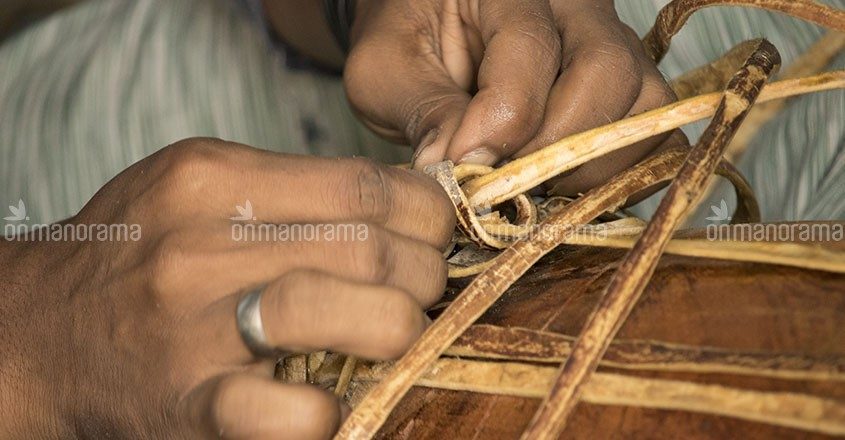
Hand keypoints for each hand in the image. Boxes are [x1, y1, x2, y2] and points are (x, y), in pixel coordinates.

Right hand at [0, 138, 453, 438]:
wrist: (39, 334)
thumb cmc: (137, 254)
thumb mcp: (198, 186)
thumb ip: (293, 187)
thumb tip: (408, 199)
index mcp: (212, 179)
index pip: (363, 185)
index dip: (427, 211)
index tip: (438, 230)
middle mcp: (200, 248)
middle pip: (367, 249)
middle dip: (426, 272)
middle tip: (427, 285)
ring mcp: (193, 331)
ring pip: (342, 315)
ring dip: (400, 328)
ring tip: (400, 331)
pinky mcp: (191, 407)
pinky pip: (295, 413)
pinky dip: (335, 408)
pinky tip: (337, 394)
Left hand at [345, 0, 684, 196]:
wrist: (426, 30)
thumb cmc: (406, 40)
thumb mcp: (386, 69)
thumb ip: (424, 112)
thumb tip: (458, 172)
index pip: (530, 48)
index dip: (502, 123)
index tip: (465, 167)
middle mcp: (575, 5)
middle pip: (608, 71)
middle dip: (555, 146)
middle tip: (505, 181)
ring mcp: (610, 41)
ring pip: (646, 103)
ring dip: (594, 164)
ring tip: (534, 185)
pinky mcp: (626, 84)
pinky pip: (656, 131)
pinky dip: (622, 171)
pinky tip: (566, 184)